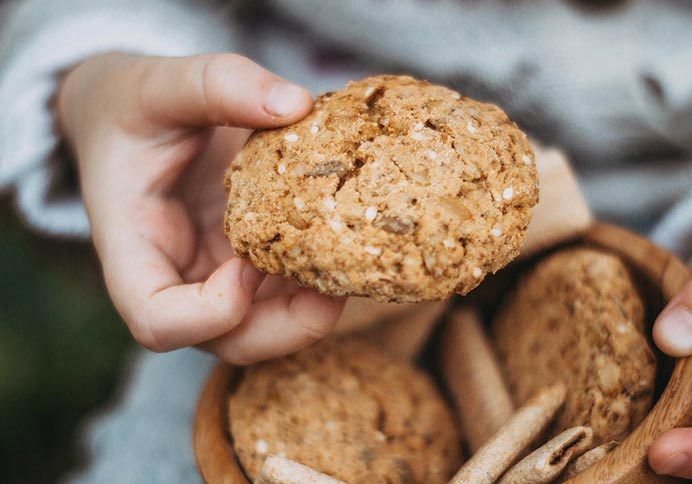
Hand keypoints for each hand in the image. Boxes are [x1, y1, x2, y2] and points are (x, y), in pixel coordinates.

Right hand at [57, 53, 344, 363]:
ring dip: (314, 309)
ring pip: (267, 328)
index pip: (157, 320)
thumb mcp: (161, 82)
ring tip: (351, 260)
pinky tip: (347, 241)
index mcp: (133, 247)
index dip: (208, 313)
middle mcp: (176, 277)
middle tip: (334, 286)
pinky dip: (319, 280)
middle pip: (228, 342)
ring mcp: (214, 276)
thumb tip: (295, 104)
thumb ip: (218, 84)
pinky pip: (286, 293)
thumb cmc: (133, 105)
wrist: (134, 116)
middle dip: (287, 328)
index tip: (247, 264)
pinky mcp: (248, 263)